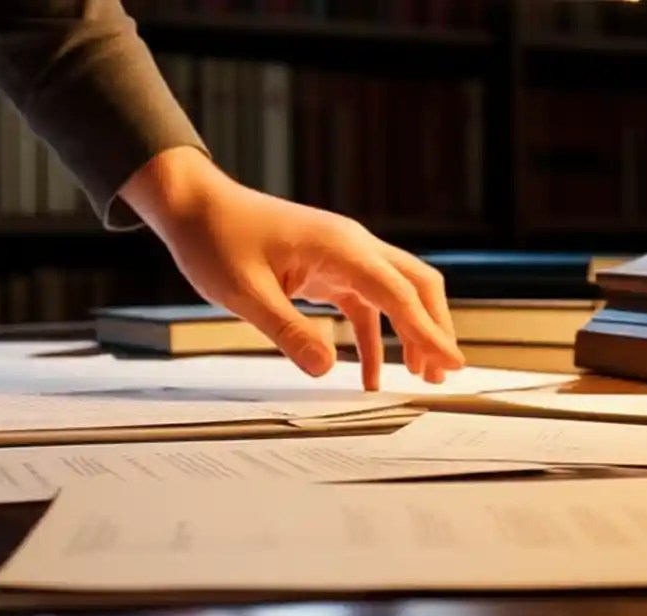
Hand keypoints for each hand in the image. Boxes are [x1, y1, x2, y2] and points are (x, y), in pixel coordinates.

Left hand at [120, 147, 463, 390]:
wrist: (195, 207)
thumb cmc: (216, 239)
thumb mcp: (244, 293)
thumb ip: (287, 330)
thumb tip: (322, 369)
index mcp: (340, 247)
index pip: (399, 293)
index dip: (428, 331)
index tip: (451, 361)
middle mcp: (351, 246)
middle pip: (414, 285)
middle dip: (434, 327)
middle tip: (444, 372)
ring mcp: (342, 255)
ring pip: (395, 293)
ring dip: (411, 331)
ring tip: (419, 376)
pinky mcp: (327, 267)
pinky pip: (364, 303)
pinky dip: (373, 335)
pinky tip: (369, 372)